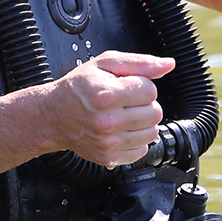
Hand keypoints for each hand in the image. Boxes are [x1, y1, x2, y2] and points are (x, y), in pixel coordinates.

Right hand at [46, 51, 172, 166]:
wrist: (53, 115)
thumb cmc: (78, 88)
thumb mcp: (105, 64)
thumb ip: (140, 63)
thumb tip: (168, 64)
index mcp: (107, 96)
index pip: (150, 91)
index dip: (141, 85)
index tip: (127, 86)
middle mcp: (107, 122)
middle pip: (155, 113)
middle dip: (144, 104)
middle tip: (126, 101)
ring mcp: (108, 143)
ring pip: (152, 132)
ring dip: (143, 122)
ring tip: (124, 115)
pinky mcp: (109, 157)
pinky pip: (142, 150)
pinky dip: (136, 140)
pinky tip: (121, 130)